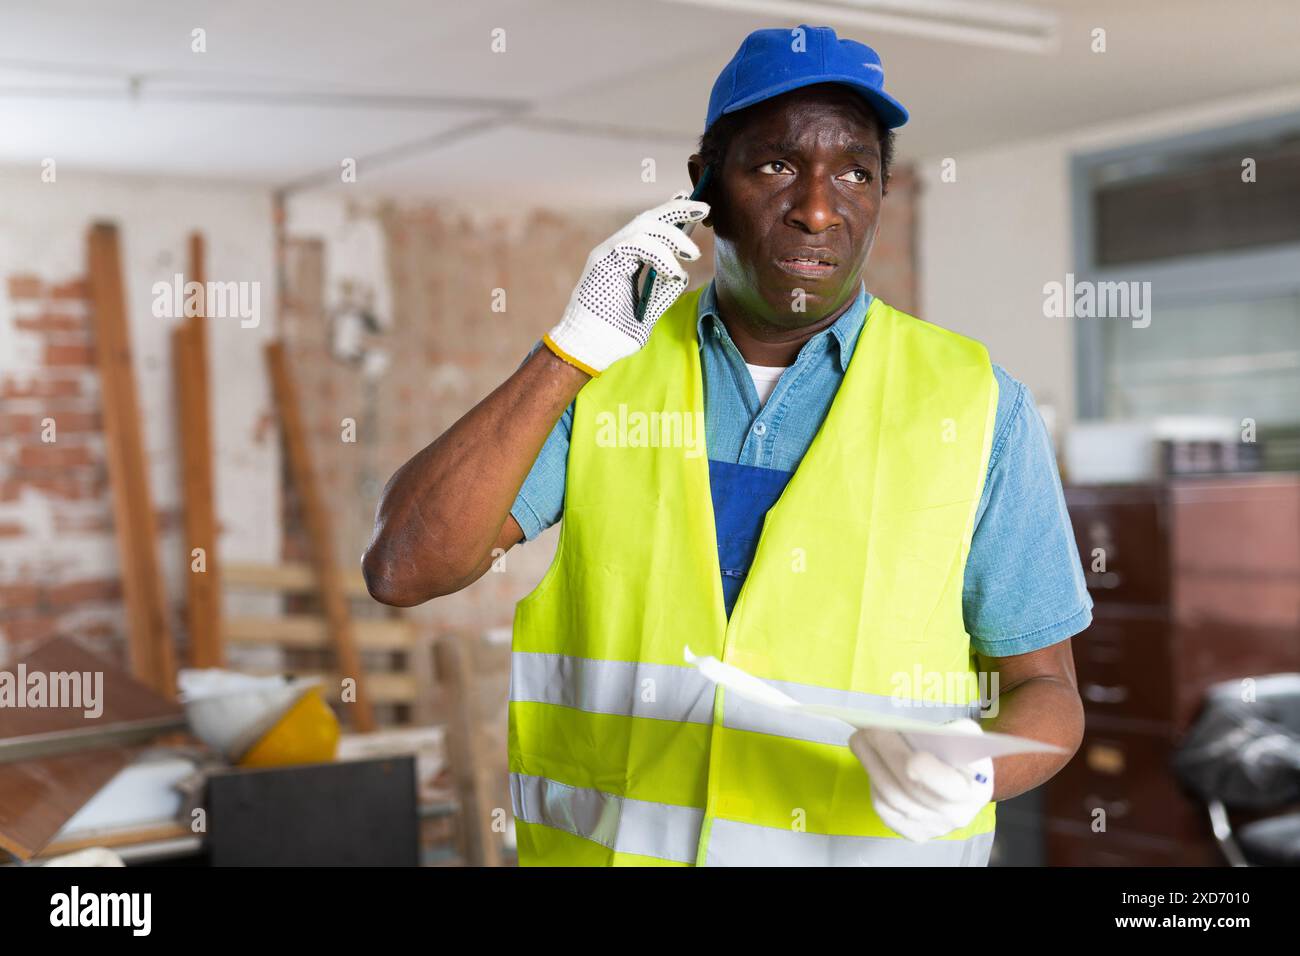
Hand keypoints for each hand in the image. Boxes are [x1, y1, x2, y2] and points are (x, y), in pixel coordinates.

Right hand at [544, 190, 708, 374]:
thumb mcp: (650, 309)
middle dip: (679, 210)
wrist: (592, 348)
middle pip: (650, 218)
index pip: (652, 227)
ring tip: (693, 253)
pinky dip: (660, 255)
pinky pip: (636, 244)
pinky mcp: (602, 259)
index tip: (697, 207)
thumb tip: (683, 275)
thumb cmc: (617, 333)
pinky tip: (674, 271)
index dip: (674, 212)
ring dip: (673, 235)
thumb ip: (664, 291)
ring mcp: (608, 252)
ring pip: (644, 225)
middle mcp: (617, 250)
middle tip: (705, 209)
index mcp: (627, 259)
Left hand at [849, 717, 993, 841]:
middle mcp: (955, 815)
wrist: (966, 782)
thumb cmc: (964, 754)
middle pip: (909, 788)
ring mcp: (933, 827)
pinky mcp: (913, 832)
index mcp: (974, 790)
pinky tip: (870, 762)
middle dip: (885, 753)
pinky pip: (884, 810)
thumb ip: (954, 732)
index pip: (947, 785)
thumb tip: (918, 730)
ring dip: (871, 765)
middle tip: (868, 729)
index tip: (908, 752)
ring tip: (860, 739)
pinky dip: (873, 784)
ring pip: (891, 799)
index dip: (926, 772)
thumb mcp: (970, 736)